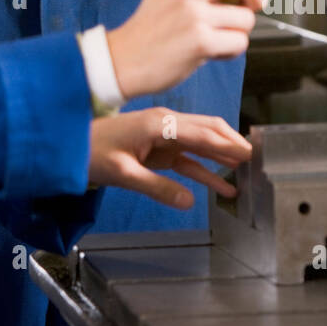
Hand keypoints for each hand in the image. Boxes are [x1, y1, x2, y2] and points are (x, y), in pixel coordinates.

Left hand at [88, 107, 251, 208]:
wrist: (69, 145)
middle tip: (257, 158)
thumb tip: (189, 201)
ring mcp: (163, 137)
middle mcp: (165, 125)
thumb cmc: (90, 151)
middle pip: (208, 132)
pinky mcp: (158, 150)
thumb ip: (157, 187)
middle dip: (232, 144)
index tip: (250, 152)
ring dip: (223, 158)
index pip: (203, 132)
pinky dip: (206, 170)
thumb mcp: (123, 173)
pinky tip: (221, 186)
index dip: (228, 142)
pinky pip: (188, 160)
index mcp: (159, 124)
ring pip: (201, 146)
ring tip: (246, 173)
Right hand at [106, 0, 265, 100]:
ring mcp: (193, 13)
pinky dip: (231, 50)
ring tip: (217, 34)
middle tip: (250, 6)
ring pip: (247, 17)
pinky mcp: (200, 41)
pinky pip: (239, 42)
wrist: (127, 58)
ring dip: (239, 31)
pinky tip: (212, 49)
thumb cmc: (152, 24)